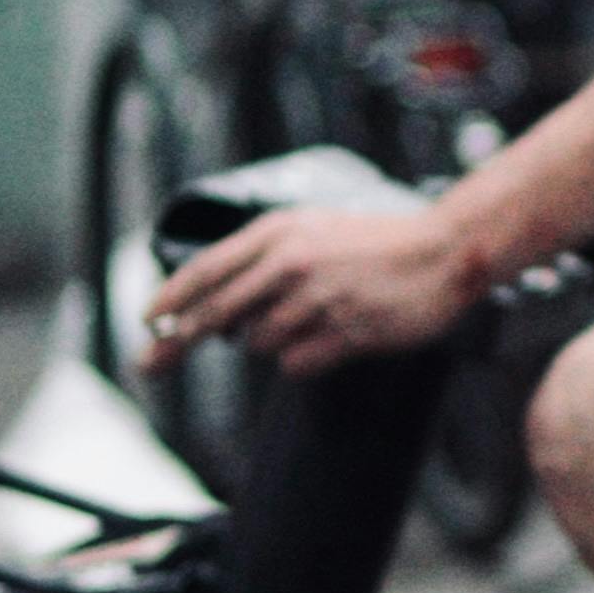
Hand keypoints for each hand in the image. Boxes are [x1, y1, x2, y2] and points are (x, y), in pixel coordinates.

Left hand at [143, 195, 493, 379]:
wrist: (446, 251)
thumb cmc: (377, 241)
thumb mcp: (313, 228)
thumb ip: (263, 257)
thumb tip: (216, 310)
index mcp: (280, 233)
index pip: (206, 269)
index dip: (170, 299)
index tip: (147, 322)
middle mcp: (292, 264)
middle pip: (214, 314)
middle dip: (180, 340)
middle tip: (151, 363)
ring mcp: (319, 300)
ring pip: (255, 343)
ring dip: (268, 342)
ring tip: (309, 321)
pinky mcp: (345, 333)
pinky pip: (294, 364)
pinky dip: (302, 358)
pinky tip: (331, 339)